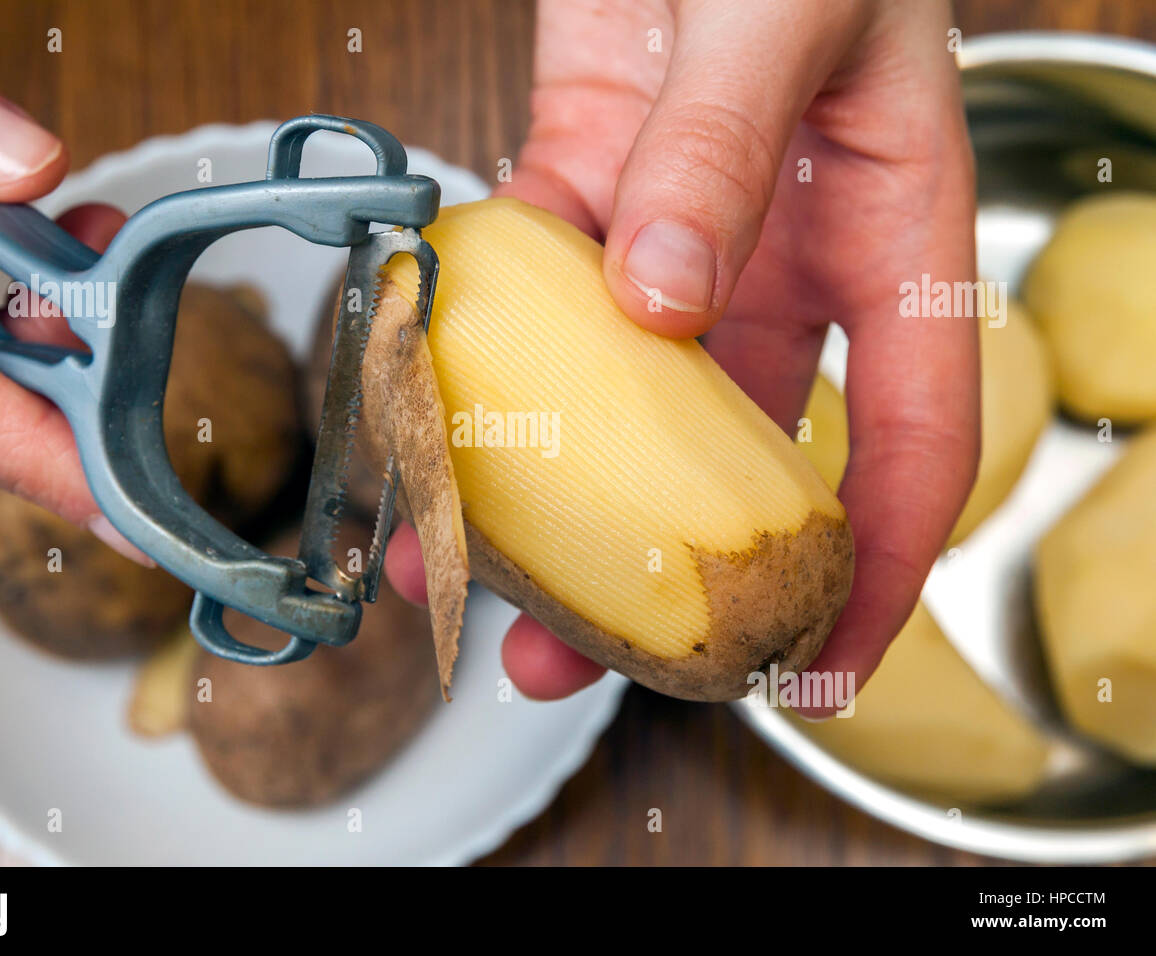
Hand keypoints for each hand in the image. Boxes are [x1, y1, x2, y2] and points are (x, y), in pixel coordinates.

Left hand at [385, 0, 978, 706]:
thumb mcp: (785, 14)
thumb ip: (724, 150)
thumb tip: (662, 300)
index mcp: (889, 231)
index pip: (914, 436)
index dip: (871, 564)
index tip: (815, 664)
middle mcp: (784, 255)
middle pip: (731, 449)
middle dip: (656, 563)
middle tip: (581, 653)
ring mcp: (676, 232)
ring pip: (613, 392)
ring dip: (537, 482)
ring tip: (460, 559)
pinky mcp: (585, 187)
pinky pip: (528, 291)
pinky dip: (471, 355)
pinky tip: (420, 414)